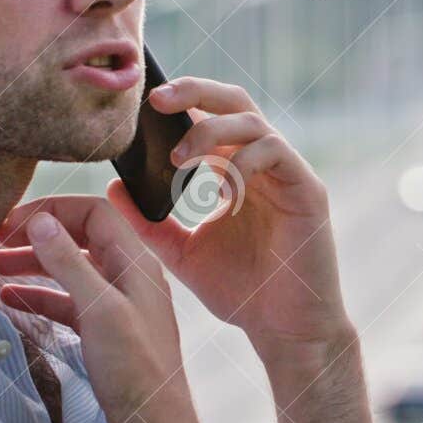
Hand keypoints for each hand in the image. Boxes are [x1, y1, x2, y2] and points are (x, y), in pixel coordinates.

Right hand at [0, 201, 201, 422]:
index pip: (94, 212)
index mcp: (136, 262)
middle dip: (37, 236)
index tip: (13, 221)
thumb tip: (40, 221)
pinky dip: (41, 297)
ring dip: (33, 265)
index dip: (53, 209)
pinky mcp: (106, 330)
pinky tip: (11, 301)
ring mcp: (118, 303)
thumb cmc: (136, 369)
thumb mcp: (100, 310)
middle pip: (79, 238)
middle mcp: (129, 276)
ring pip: (71, 271)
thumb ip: (70, 264)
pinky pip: (69, 302)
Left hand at [108, 76, 354, 363]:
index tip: (143, 104)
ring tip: (178, 158)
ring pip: (253, 122)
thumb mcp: (182, 254)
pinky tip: (223, 187)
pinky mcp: (309, 190)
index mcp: (235, 170)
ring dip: (211, 131)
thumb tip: (113, 187)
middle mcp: (263, 163)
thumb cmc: (242, 291)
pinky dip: (245, 161)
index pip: (209, 116)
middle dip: (195, 91)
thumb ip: (149, 222)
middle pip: (234, 101)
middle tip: (156, 99)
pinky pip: (277, 152)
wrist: (285, 330)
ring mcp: (288, 174)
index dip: (180, 101)